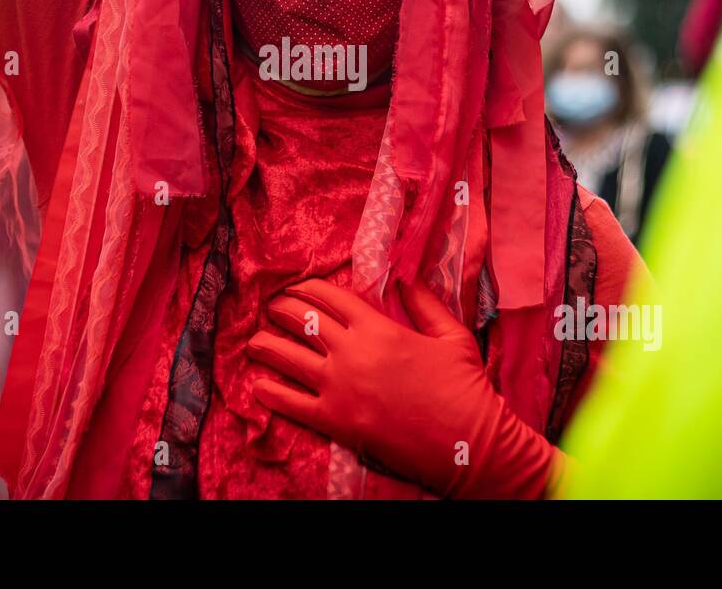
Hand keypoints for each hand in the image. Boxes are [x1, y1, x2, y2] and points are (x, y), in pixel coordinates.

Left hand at [246, 277, 560, 497]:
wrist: (467, 443)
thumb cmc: (464, 387)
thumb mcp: (451, 335)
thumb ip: (424, 303)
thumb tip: (404, 278)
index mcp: (379, 327)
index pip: (328, 297)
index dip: (305, 287)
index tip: (293, 288)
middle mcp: (353, 352)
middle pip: (302, 320)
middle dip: (281, 310)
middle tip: (270, 309)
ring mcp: (340, 387)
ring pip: (288, 357)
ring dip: (265, 346)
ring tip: (254, 342)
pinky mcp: (335, 421)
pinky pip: (291, 403)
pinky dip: (270, 392)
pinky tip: (258, 385)